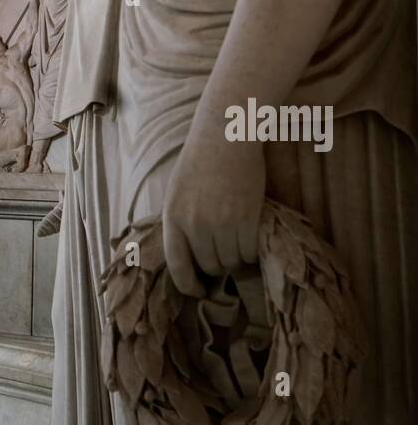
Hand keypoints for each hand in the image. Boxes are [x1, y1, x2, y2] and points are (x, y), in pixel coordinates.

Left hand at [162, 121, 264, 296]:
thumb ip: (180, 223)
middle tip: (224, 248)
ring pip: (232, 261)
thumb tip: (190, 257)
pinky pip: (250, 252)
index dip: (189, 285)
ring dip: (237, 255)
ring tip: (237, 234)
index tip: (199, 291)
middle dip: (217, 264)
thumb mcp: (177, 192)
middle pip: (210, 266)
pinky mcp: (247, 219)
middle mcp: (195, 225)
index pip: (178, 266)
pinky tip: (250, 231)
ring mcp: (222, 223)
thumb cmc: (200, 160)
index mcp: (172, 218)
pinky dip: (252, 248)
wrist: (226, 134)